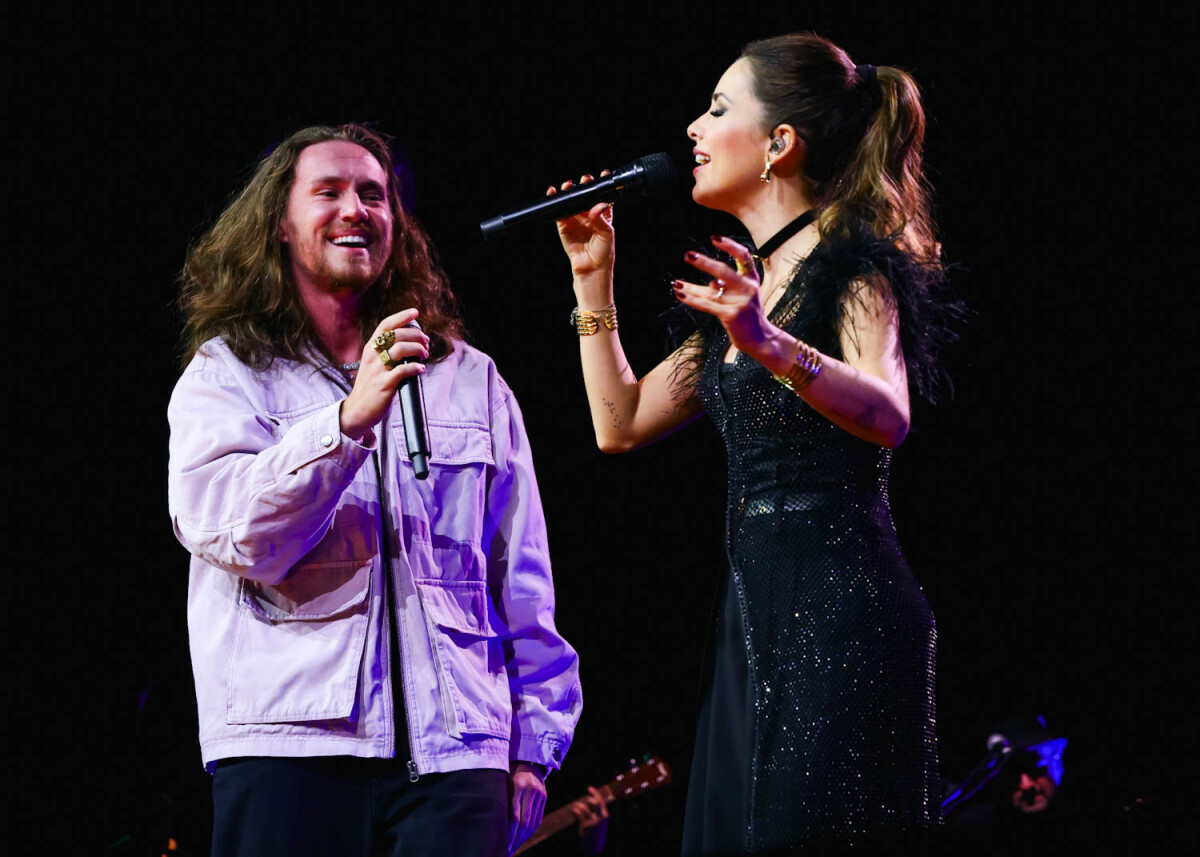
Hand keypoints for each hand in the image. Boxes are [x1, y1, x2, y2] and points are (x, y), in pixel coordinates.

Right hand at [338, 309, 428, 440]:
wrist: (357, 410)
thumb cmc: (369, 387)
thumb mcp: (373, 364)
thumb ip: (386, 353)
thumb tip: (410, 345)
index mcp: (370, 348)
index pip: (385, 326)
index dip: (401, 316)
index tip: (415, 312)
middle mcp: (372, 356)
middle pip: (397, 335)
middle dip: (416, 335)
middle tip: (426, 343)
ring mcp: (377, 370)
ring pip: (400, 349)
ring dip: (418, 349)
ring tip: (424, 355)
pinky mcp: (384, 384)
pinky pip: (403, 371)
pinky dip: (415, 368)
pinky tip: (420, 369)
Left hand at [507, 762, 546, 853]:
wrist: (524, 756)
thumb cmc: (504, 770)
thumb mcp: (500, 781)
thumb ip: (498, 800)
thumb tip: (489, 827)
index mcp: (518, 785)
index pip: (514, 817)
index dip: (507, 834)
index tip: (499, 845)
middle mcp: (531, 789)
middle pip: (524, 822)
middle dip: (514, 840)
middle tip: (505, 851)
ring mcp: (540, 792)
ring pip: (532, 823)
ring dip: (522, 839)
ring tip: (512, 848)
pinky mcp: (544, 796)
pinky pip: (538, 819)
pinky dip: (529, 832)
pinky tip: (521, 839)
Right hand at [549, 172, 614, 277]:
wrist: (592, 268)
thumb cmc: (604, 252)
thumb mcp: (607, 233)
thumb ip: (601, 219)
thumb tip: (596, 205)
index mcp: (602, 213)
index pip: (602, 195)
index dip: (602, 184)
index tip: (603, 174)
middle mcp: (588, 214)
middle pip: (585, 194)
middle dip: (584, 185)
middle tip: (584, 180)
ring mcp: (576, 219)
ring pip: (571, 200)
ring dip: (568, 191)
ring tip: (567, 185)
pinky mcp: (564, 225)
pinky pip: (559, 211)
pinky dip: (555, 201)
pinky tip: (553, 192)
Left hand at [570, 785, 609, 831]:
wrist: (595, 844)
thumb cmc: (596, 829)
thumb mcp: (600, 819)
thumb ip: (597, 810)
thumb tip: (591, 797)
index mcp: (605, 814)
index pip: (601, 801)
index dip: (595, 793)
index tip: (589, 788)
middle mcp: (600, 817)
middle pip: (596, 803)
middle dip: (591, 797)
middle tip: (586, 798)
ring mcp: (593, 821)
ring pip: (584, 808)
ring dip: (578, 805)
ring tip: (575, 805)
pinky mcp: (585, 825)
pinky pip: (578, 814)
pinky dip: (575, 810)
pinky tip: (573, 811)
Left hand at [673, 236, 776, 357]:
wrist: (759, 339)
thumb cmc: (748, 314)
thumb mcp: (742, 295)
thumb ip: (727, 287)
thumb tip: (710, 282)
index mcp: (752, 279)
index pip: (744, 256)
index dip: (729, 245)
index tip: (714, 238)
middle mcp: (747, 288)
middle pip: (724, 271)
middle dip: (704, 263)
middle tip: (688, 255)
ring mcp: (740, 302)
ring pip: (710, 291)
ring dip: (691, 287)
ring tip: (676, 282)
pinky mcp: (731, 315)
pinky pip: (707, 305)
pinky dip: (692, 299)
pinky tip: (681, 294)